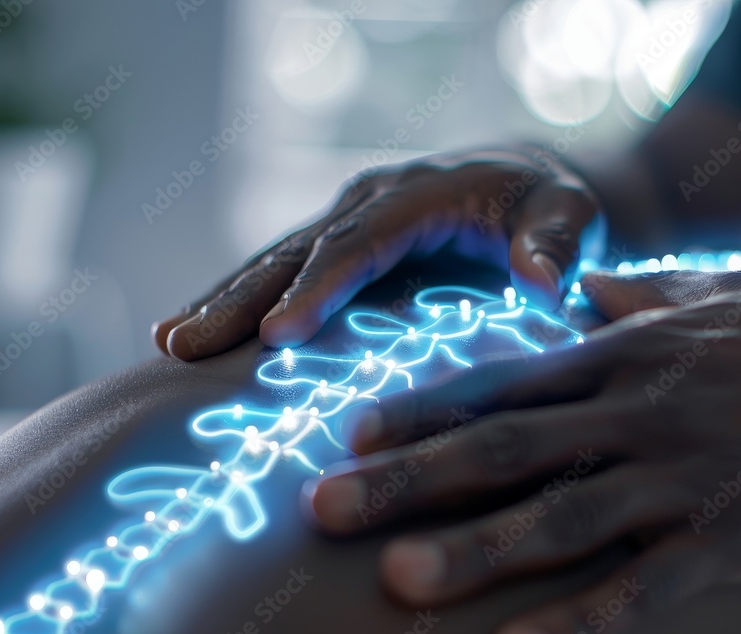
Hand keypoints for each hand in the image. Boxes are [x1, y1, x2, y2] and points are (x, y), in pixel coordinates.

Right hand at [152, 148, 604, 359]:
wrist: (520, 183)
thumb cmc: (547, 206)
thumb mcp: (569, 215)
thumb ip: (559, 242)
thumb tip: (543, 281)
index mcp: (419, 195)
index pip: (361, 243)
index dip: (319, 287)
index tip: (280, 335)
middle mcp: (370, 202)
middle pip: (295, 249)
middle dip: (240, 298)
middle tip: (184, 344)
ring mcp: (347, 222)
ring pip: (274, 261)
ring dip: (223, 302)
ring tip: (171, 343)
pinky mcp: (338, 246)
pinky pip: (282, 273)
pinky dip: (242, 304)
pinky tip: (201, 340)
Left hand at [302, 270, 740, 633]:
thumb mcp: (715, 293)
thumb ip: (639, 292)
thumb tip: (582, 283)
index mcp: (623, 355)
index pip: (500, 383)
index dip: (420, 410)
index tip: (349, 436)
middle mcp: (637, 411)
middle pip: (502, 448)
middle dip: (407, 479)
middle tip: (322, 509)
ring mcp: (682, 475)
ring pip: (560, 517)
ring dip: (474, 549)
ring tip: (395, 579)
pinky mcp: (732, 538)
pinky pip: (643, 586)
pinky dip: (579, 621)